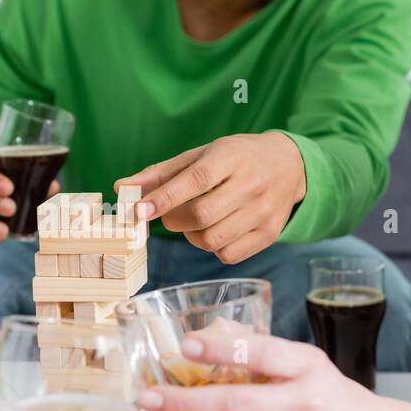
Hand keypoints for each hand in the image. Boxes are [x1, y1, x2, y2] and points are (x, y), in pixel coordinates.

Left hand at [116, 132, 305, 263]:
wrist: (289, 164)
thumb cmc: (235, 158)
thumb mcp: (201, 155)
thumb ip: (161, 173)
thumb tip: (121, 188)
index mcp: (230, 157)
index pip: (194, 180)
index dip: (164, 198)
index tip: (138, 211)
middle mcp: (251, 184)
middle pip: (201, 215)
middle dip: (174, 220)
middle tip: (171, 214)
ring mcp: (263, 211)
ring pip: (212, 239)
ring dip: (192, 236)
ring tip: (196, 221)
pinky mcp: (269, 234)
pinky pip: (228, 255)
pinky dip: (213, 248)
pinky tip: (215, 230)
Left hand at [135, 329, 410, 410]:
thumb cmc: (327, 394)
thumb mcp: (303, 362)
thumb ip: (259, 349)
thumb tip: (211, 332)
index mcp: (308, 366)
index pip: (263, 352)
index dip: (222, 349)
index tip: (186, 345)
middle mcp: (307, 403)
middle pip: (237, 404)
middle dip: (185, 401)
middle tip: (148, 398)